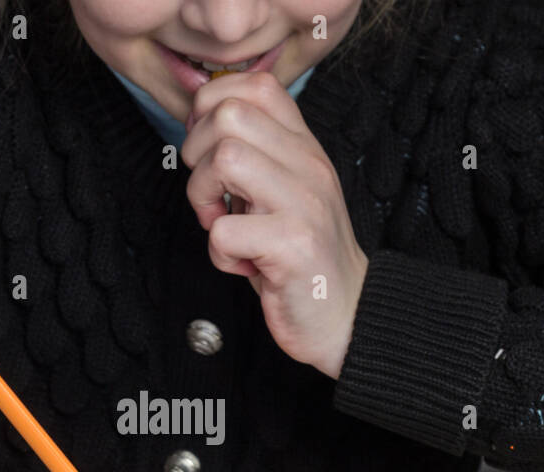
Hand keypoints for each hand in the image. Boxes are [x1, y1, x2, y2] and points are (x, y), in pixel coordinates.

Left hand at [181, 71, 367, 379]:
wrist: (347, 312)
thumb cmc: (300, 256)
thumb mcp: (282, 192)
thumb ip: (254, 156)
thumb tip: (198, 125)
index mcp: (304, 148)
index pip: (255, 86)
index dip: (211, 109)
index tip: (207, 152)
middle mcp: (309, 165)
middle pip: (230, 115)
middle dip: (196, 154)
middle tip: (210, 194)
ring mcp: (304, 203)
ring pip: (226, 159)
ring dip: (203, 197)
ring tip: (221, 225)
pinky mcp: (294, 245)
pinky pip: (224, 231)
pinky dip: (219, 254)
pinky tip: (242, 265)